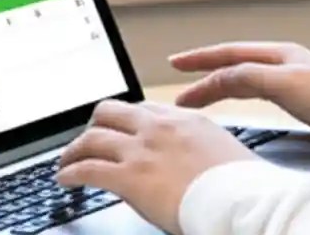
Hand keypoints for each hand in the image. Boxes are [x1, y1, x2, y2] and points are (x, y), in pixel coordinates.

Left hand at [57, 100, 257, 233]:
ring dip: (74, 151)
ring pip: (91, 138)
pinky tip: (66, 180)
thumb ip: (197, 149)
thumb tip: (188, 161)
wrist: (242, 200)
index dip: (123, 120)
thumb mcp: (222, 152)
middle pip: (110, 112)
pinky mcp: (129, 177)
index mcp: (184, 119)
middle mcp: (159, 128)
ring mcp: (142, 150)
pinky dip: (70, 173)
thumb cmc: (241, 185)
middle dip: (94, 127)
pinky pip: (87, 168)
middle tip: (89, 142)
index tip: (117, 130)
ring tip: (67, 162)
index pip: (142, 109)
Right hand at [170, 42, 309, 153]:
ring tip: (198, 95)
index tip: (175, 64)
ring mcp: (291, 82)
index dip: (200, 58)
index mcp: (279, 54)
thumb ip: (249, 77)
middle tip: (179, 80)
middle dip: (204, 72)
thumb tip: (217, 76)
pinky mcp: (299, 102)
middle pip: (234, 65)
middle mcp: (283, 64)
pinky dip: (237, 95)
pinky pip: (256, 93)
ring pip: (244, 79)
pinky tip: (236, 101)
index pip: (229, 53)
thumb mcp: (286, 85)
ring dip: (218, 85)